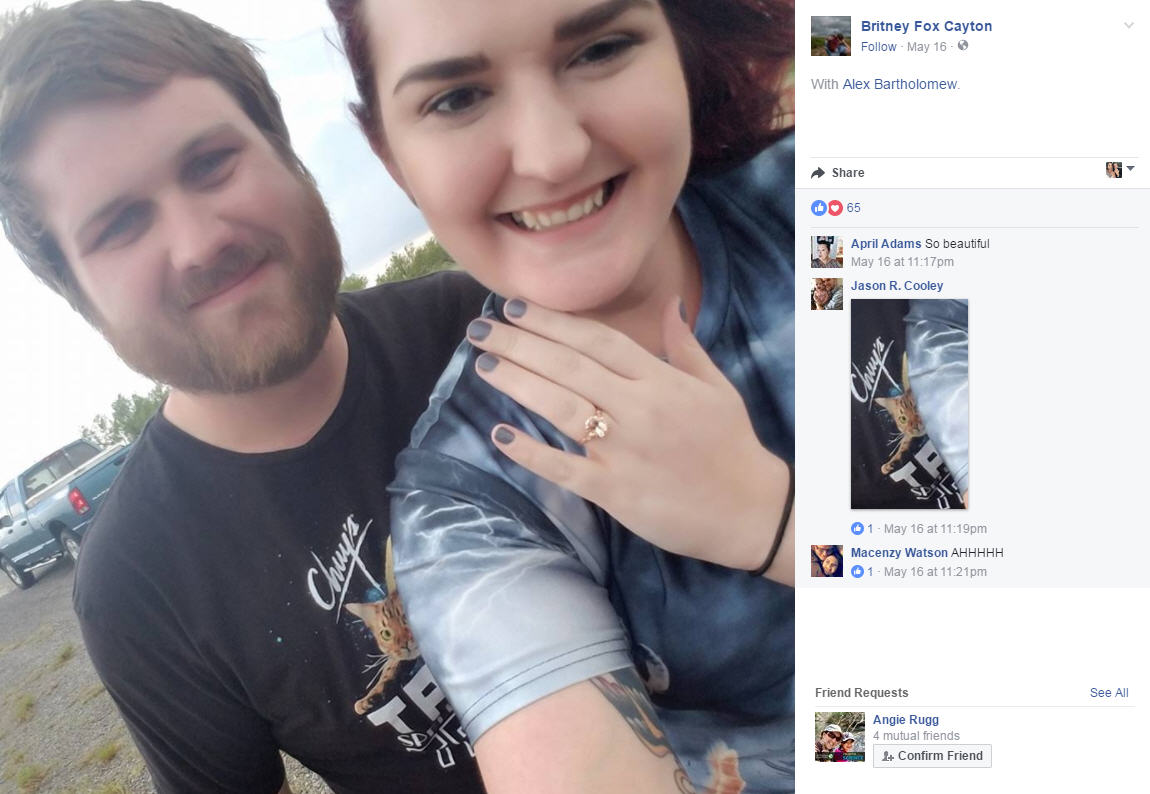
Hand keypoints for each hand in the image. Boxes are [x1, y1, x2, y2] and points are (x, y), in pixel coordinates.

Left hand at [465, 296, 791, 575]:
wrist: (750, 511)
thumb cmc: (731, 445)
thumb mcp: (715, 386)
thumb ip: (684, 345)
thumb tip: (670, 303)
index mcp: (660, 381)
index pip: (598, 341)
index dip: (554, 322)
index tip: (518, 307)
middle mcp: (638, 409)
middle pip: (569, 367)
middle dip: (520, 343)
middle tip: (481, 327)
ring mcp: (623, 451)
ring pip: (561, 408)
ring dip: (518, 383)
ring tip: (484, 364)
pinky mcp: (614, 491)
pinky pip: (563, 468)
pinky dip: (530, 452)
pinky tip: (499, 435)